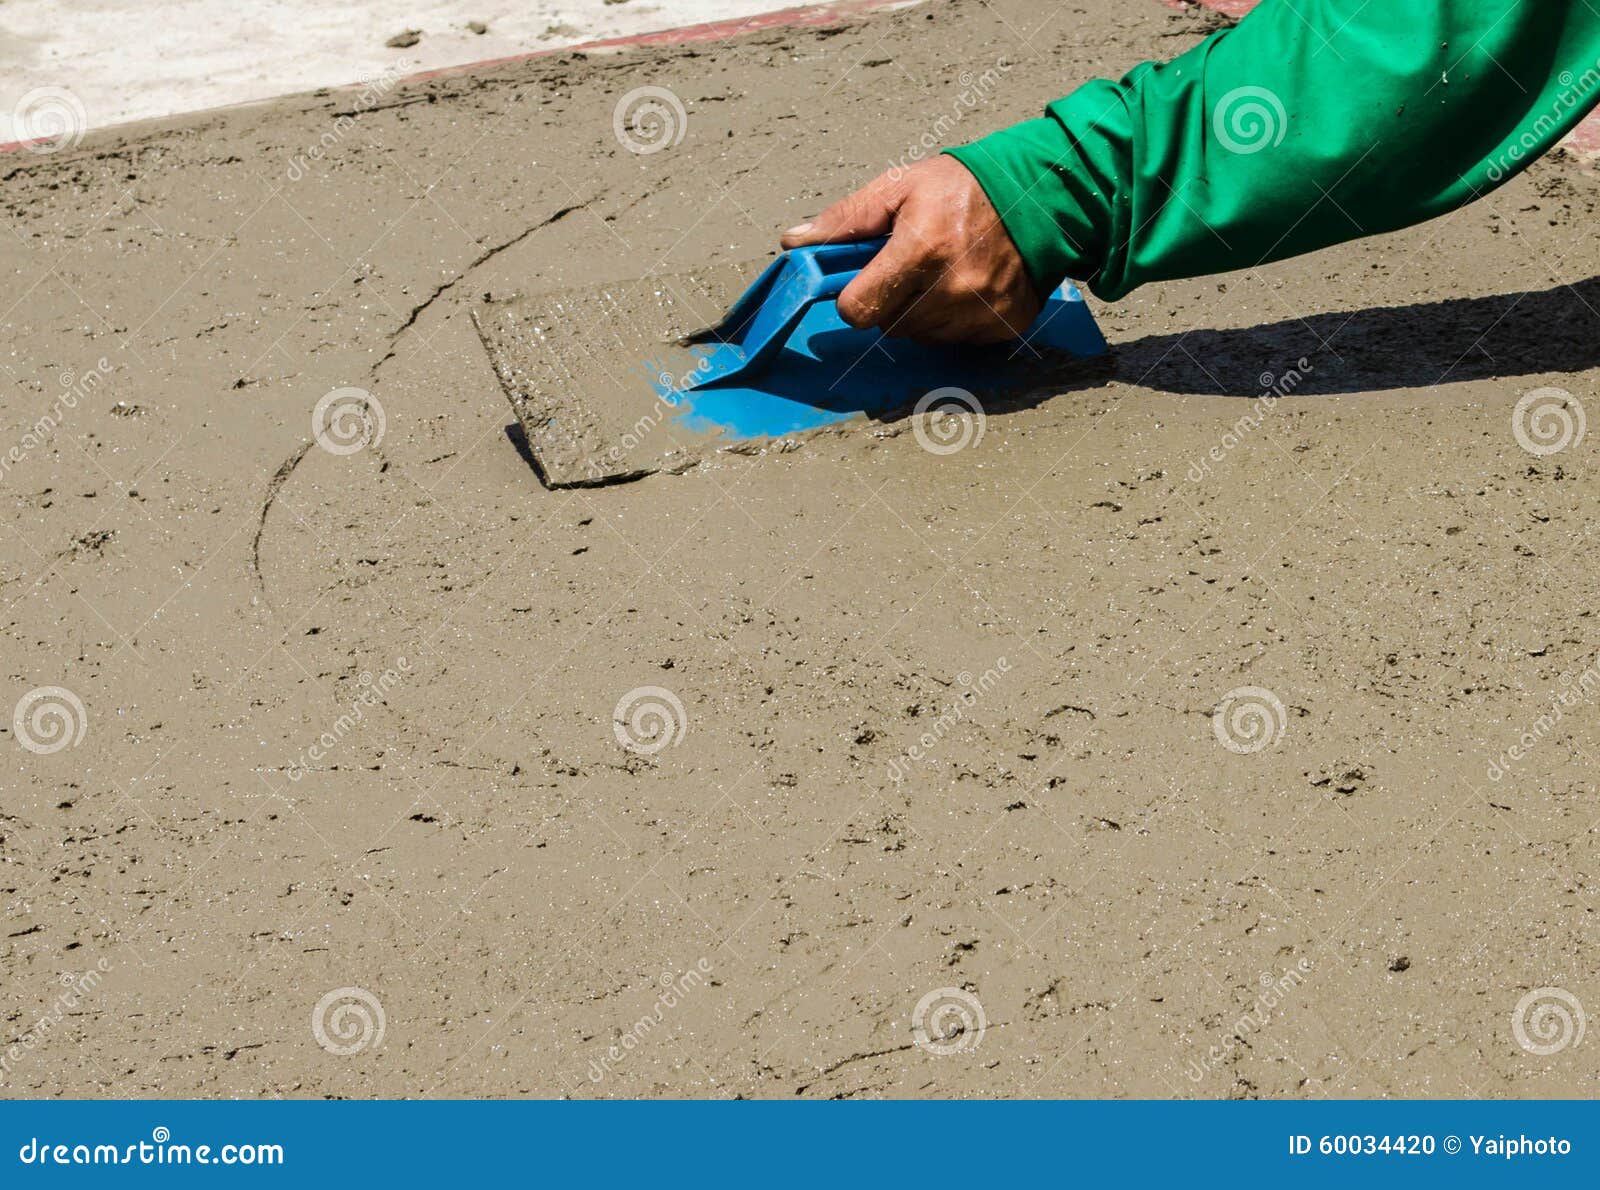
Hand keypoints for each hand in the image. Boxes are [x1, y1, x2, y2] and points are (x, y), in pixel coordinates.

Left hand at [780, 156, 1039, 343]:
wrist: (1039, 195)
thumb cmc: (962, 187)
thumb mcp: (899, 187)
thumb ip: (845, 219)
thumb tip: (793, 242)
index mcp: (920, 249)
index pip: (858, 310)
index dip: (852, 299)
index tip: (861, 283)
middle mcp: (952, 288)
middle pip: (888, 326)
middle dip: (889, 300)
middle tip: (909, 267)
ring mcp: (979, 312)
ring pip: (920, 336)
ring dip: (919, 312)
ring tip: (939, 273)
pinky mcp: (1002, 326)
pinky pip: (956, 340)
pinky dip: (953, 320)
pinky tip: (966, 287)